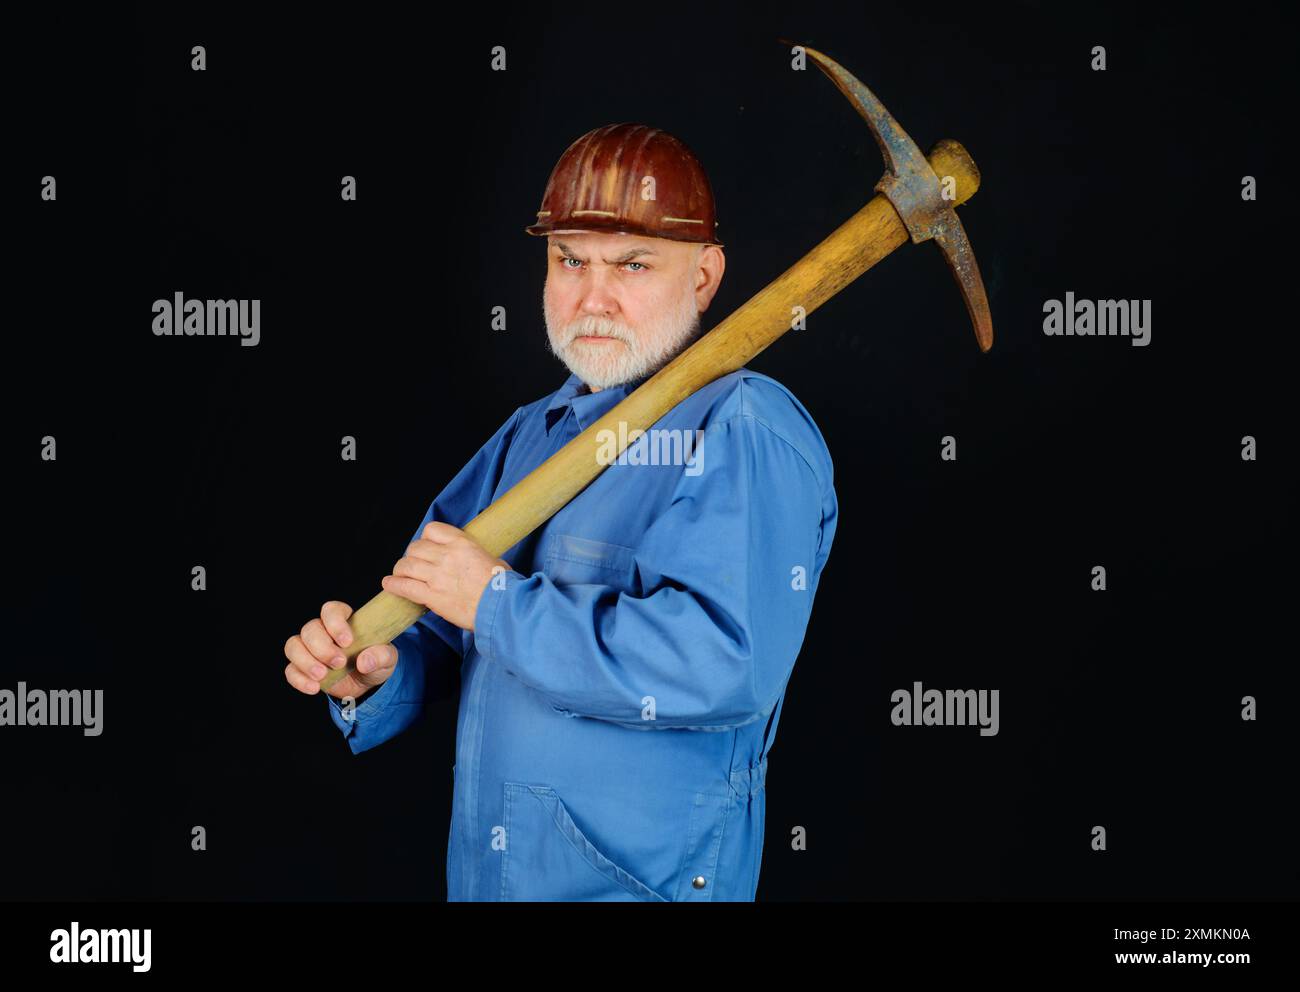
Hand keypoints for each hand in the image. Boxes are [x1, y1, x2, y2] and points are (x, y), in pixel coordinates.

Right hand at [283, 600, 398, 698]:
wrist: (367, 684)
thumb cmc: (376, 662)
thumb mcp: (388, 659)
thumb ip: (382, 656)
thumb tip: (365, 661)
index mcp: (344, 620)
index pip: (331, 610)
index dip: (335, 623)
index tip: (347, 642)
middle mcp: (322, 631)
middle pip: (310, 629)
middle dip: (322, 647)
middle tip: (339, 662)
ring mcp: (309, 649)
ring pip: (293, 646)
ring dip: (306, 661)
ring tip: (322, 675)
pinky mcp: (302, 668)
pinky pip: (290, 669)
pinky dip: (299, 679)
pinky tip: (314, 688)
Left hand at [381, 522, 511, 630]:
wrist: (503, 608)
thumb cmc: (503, 585)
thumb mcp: (491, 558)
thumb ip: (473, 554)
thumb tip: (468, 559)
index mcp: (463, 543)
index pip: (432, 530)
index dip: (426, 538)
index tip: (427, 547)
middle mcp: (447, 556)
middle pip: (415, 548)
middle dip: (412, 556)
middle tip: (415, 565)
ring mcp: (437, 577)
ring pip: (406, 565)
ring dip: (401, 570)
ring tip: (400, 575)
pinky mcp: (432, 597)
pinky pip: (405, 587)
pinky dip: (394, 585)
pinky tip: (389, 585)